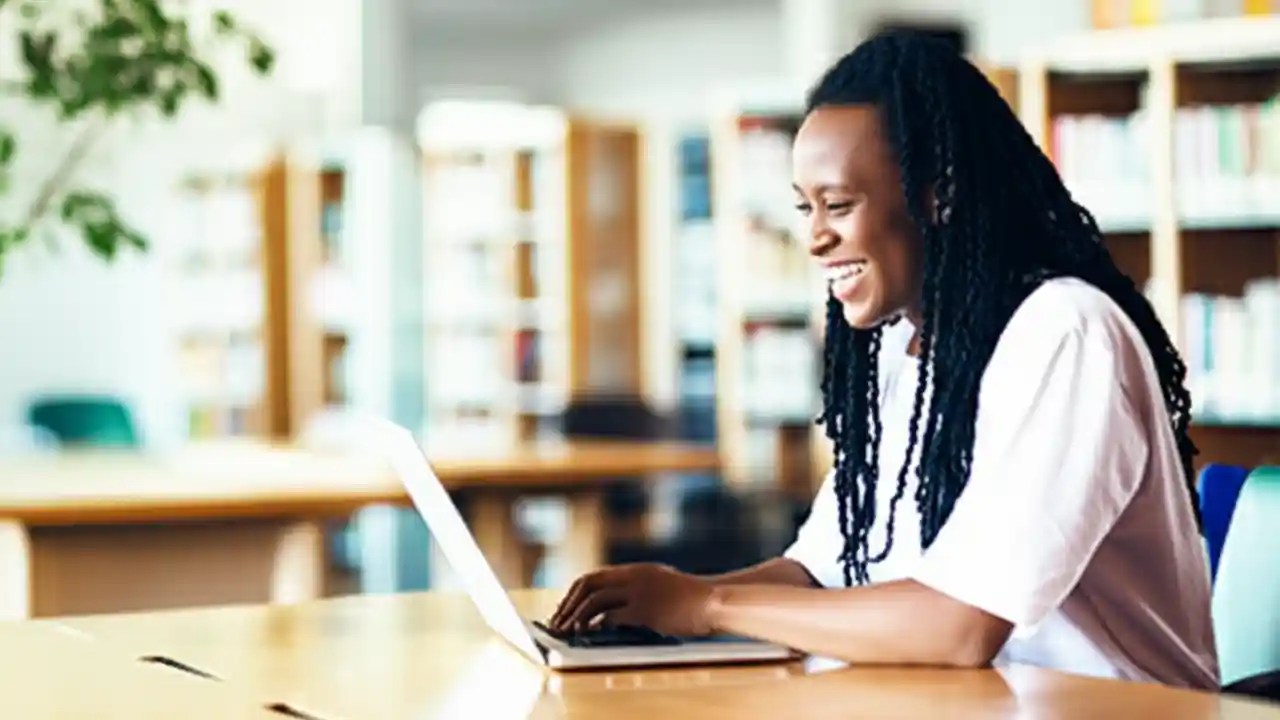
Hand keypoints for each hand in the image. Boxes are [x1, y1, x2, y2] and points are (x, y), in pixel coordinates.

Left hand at [548, 563, 716, 636]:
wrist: (715, 600)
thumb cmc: (690, 600)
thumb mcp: (660, 586)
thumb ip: (636, 592)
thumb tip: (608, 614)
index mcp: (635, 570)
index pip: (593, 577)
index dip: (574, 594)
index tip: (563, 610)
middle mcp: (634, 576)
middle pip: (587, 583)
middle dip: (568, 604)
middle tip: (558, 622)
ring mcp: (639, 592)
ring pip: (595, 600)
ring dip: (576, 617)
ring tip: (568, 632)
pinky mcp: (646, 609)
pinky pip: (612, 617)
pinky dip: (597, 626)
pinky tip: (590, 635)